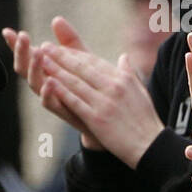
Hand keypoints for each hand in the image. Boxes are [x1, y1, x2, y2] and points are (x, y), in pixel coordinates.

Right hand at [4, 19, 104, 149]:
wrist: (107, 120)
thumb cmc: (91, 88)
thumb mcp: (82, 61)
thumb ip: (70, 42)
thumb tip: (56, 18)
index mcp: (47, 72)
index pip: (28, 55)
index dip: (17, 45)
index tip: (7, 31)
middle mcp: (46, 84)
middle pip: (26, 68)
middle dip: (22, 52)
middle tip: (23, 37)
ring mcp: (53, 98)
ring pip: (35, 83)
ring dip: (35, 68)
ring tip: (37, 52)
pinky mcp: (64, 111)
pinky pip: (51, 103)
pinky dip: (49, 93)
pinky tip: (50, 81)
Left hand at [39, 41, 164, 165]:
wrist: (150, 144)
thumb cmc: (145, 119)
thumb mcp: (141, 91)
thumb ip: (129, 73)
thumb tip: (123, 56)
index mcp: (123, 79)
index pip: (94, 62)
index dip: (75, 54)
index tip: (60, 47)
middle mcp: (114, 87)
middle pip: (82, 68)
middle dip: (61, 56)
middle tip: (45, 47)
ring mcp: (104, 102)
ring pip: (75, 82)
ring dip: (56, 70)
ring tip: (41, 61)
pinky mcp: (97, 118)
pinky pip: (74, 101)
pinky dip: (60, 91)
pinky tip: (49, 83)